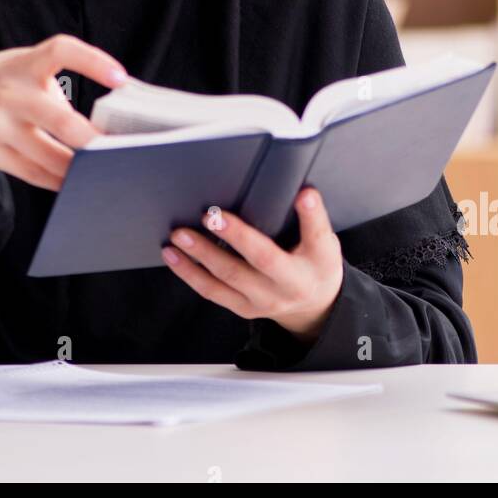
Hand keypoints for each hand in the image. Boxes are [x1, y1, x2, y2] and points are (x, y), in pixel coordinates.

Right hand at [0, 33, 125, 196]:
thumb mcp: (21, 67)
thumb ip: (54, 86)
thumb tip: (97, 123)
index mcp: (23, 63)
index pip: (61, 51)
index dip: (93, 61)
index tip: (121, 77)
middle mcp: (8, 91)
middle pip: (58, 118)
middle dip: (90, 140)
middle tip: (117, 151)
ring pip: (45, 154)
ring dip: (76, 168)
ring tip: (97, 172)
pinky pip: (27, 171)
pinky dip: (53, 179)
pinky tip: (68, 181)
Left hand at [160, 186, 343, 343]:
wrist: (314, 307)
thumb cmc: (316, 263)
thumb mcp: (324, 241)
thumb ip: (312, 219)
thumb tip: (302, 190)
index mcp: (318, 262)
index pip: (317, 236)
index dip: (311, 215)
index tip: (303, 194)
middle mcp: (290, 284)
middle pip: (262, 259)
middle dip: (236, 237)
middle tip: (211, 215)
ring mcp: (264, 300)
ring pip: (229, 277)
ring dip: (201, 255)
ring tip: (180, 235)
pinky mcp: (244, 307)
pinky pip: (213, 291)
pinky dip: (190, 273)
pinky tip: (173, 255)